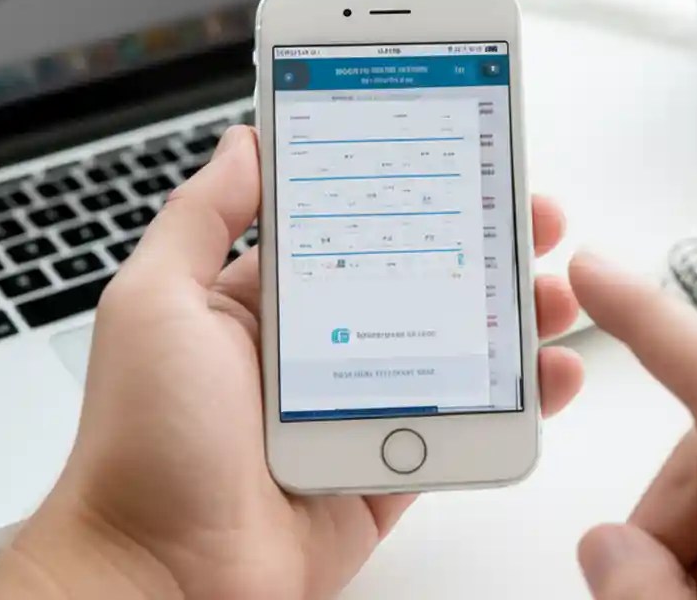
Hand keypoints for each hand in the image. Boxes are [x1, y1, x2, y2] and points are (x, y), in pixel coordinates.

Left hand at [0, 125, 583, 599]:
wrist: (160, 580)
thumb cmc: (142, 445)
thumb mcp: (156, 302)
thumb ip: (204, 218)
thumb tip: (246, 141)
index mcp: (263, 304)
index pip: (354, 228)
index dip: (412, 192)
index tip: (462, 153)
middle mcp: (316, 351)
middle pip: (421, 282)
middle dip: (483, 246)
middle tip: (532, 216)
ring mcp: (356, 411)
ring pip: (454, 351)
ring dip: (512, 318)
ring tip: (554, 291)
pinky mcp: (386, 470)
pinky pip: (461, 427)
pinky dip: (515, 403)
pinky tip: (549, 374)